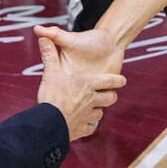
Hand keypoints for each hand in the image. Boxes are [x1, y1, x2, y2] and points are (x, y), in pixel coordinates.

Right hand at [34, 26, 125, 140]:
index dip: (117, 80)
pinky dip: (88, 126)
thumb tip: (43, 37)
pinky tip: (84, 125)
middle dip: (110, 96)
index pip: (109, 81)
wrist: (50, 124)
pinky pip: (90, 128)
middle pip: (110, 98)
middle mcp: (91, 100)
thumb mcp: (51, 72)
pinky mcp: (81, 130)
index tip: (122, 80)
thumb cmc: (53, 97)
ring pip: (100, 113)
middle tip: (109, 95)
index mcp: (88, 85)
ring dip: (98, 111)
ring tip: (94, 109)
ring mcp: (88, 116)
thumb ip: (50, 54)